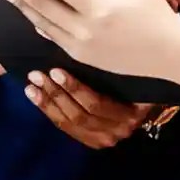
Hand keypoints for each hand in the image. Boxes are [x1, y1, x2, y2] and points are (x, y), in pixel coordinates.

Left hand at [0, 0, 179, 78]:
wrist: (169, 56)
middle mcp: (83, 29)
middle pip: (42, 4)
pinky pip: (54, 39)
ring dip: (22, 6)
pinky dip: (39, 25)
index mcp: (97, 8)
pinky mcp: (83, 57)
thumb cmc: (157, 18)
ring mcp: (81, 46)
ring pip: (43, 23)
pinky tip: (30, 16)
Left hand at [24, 68, 150, 148]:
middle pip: (80, 114)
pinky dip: (48, 112)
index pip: (97, 104)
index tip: (55, 70)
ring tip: (31, 85)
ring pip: (70, 123)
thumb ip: (112, 62)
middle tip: (37, 74)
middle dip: (56, 94)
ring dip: (48, 103)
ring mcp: (106, 138)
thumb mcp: (132, 70)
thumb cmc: (141, 77)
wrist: (148, 100)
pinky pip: (66, 128)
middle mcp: (120, 129)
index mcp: (132, 112)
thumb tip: (78, 38)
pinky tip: (35, 97)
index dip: (74, 89)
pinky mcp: (93, 141)